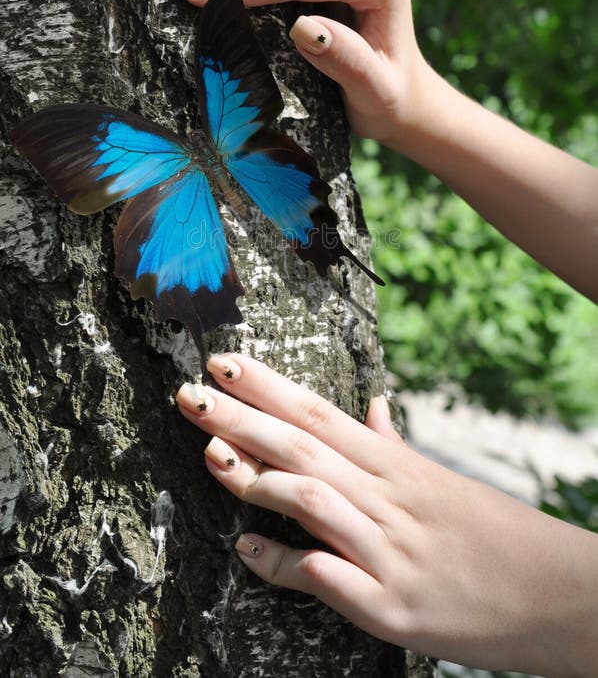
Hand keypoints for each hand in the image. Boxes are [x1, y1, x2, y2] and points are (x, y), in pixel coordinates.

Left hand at [176, 354, 597, 677]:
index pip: (320, 414)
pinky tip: (248, 550)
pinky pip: (329, 578)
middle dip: (242, 417)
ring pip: (313, 501)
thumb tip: (374, 409)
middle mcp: (388, 500)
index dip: (268, 386)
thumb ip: (394, 447)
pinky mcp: (393, 608)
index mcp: (396, 467)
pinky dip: (284, 563)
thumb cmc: (494, 534)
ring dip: (257, 478)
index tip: (221, 362)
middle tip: (189, 393)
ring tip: (210, 455)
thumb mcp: (441, 481)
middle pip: (304, 448)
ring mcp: (389, 553)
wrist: (559, 593)